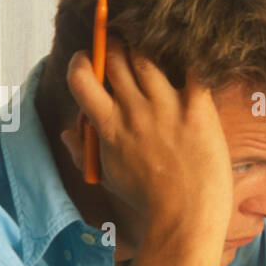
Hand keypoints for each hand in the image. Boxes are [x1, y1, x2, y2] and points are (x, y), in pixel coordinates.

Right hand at [63, 46, 231, 240]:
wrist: (185, 221)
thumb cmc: (147, 202)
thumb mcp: (107, 177)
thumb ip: (83, 151)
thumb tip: (68, 133)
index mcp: (108, 126)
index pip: (81, 76)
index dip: (82, 60)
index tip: (89, 58)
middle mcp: (133, 111)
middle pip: (114, 55)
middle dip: (114, 44)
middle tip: (123, 46)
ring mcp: (166, 108)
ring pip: (147, 56)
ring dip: (147, 49)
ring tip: (154, 52)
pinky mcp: (198, 110)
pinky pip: (193, 69)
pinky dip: (189, 58)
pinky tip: (189, 58)